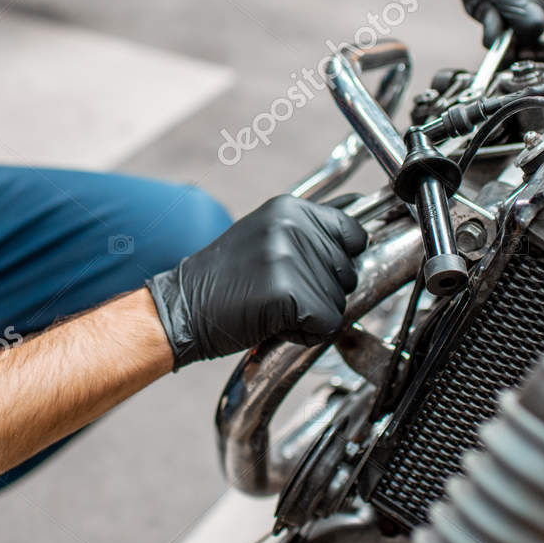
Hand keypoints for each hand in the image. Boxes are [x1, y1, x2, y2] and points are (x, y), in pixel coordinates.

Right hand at [145, 195, 367, 368]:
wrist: (182, 308)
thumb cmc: (223, 280)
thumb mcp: (265, 237)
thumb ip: (308, 233)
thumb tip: (361, 236)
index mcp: (290, 208)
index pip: (354, 233)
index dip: (341, 261)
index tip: (316, 273)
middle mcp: (294, 226)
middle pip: (349, 273)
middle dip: (322, 292)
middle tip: (279, 293)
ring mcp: (292, 257)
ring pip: (340, 302)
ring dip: (312, 315)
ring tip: (272, 306)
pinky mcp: (290, 292)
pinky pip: (327, 324)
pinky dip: (306, 334)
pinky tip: (273, 324)